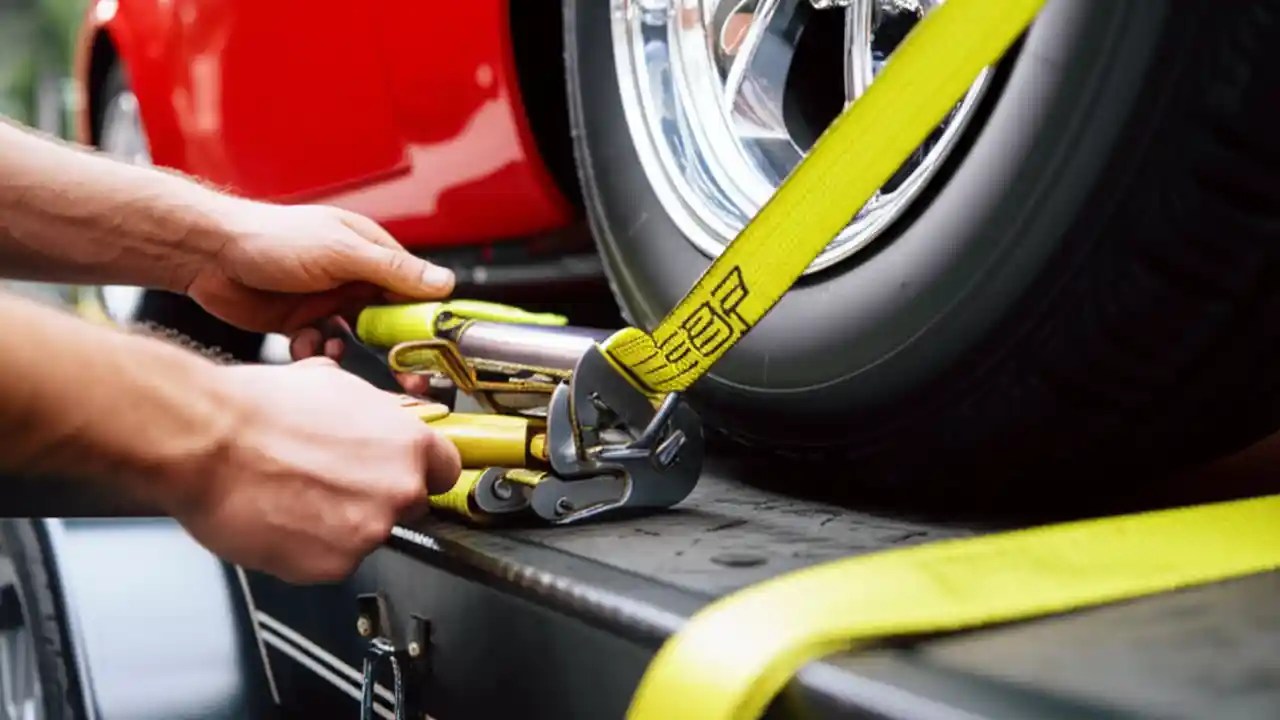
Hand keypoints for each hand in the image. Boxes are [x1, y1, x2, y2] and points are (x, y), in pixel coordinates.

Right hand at [167, 357, 460, 583]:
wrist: (206, 441)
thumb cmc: (258, 409)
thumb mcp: (333, 385)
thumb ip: (372, 411)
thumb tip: (381, 416)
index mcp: (408, 444)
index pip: (444, 470)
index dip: (419, 470)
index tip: (403, 473)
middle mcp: (398, 491)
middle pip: (408, 506)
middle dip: (378, 498)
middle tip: (333, 483)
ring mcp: (367, 532)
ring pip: (367, 535)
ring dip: (340, 524)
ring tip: (296, 496)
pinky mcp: (332, 566)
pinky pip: (331, 562)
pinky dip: (310, 548)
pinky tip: (282, 518)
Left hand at [186, 201, 453, 334]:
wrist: (207, 254)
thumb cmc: (271, 238)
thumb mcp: (340, 252)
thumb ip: (392, 270)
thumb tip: (445, 283)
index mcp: (369, 251)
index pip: (414, 289)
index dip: (424, 319)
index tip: (433, 347)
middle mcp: (352, 276)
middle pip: (388, 320)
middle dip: (392, 346)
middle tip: (402, 374)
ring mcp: (326, 300)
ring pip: (356, 339)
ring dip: (346, 349)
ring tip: (330, 348)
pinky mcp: (301, 321)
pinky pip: (322, 347)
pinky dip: (316, 352)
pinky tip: (302, 344)